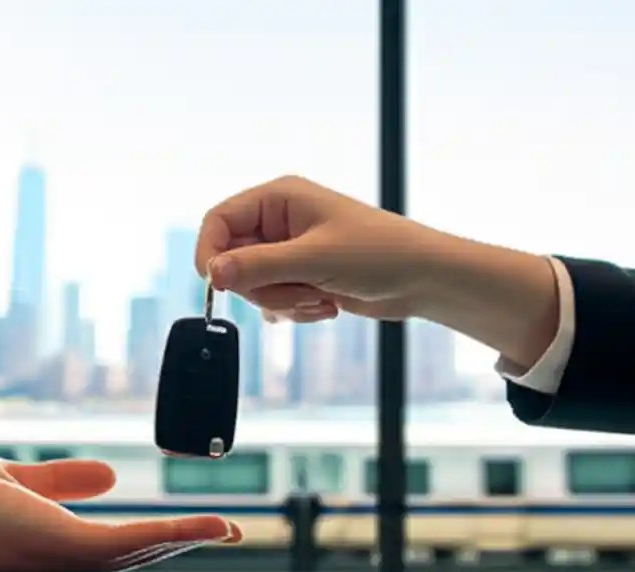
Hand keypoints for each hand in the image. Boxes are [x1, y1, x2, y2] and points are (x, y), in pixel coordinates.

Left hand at [0, 451, 242, 571]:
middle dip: (185, 555)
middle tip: (234, 545)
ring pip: (139, 555)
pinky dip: (168, 536)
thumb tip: (111, 478)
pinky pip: (124, 544)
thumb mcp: (10, 481)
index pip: (116, 547)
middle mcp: (58, 558)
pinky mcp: (53, 542)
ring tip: (232, 531)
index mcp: (49, 543)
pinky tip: (199, 527)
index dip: (161, 541)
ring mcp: (58, 554)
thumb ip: (57, 480)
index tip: (198, 532)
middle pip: (136, 560)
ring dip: (188, 544)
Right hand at [194, 175, 451, 322]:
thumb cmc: (378, 254)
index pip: (218, 221)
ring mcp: (289, 251)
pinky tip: (325, 306)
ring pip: (253, 286)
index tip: (217, 285)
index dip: (210, 253)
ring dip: (283, 302)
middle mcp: (278, 221)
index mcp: (278, 198)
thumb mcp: (314, 259)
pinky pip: (272, 301)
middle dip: (262, 287)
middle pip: (233, 260)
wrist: (423, 279)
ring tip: (321, 298)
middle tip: (299, 292)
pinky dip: (294, 311)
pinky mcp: (300, 277)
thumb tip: (212, 274)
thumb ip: (258, 266)